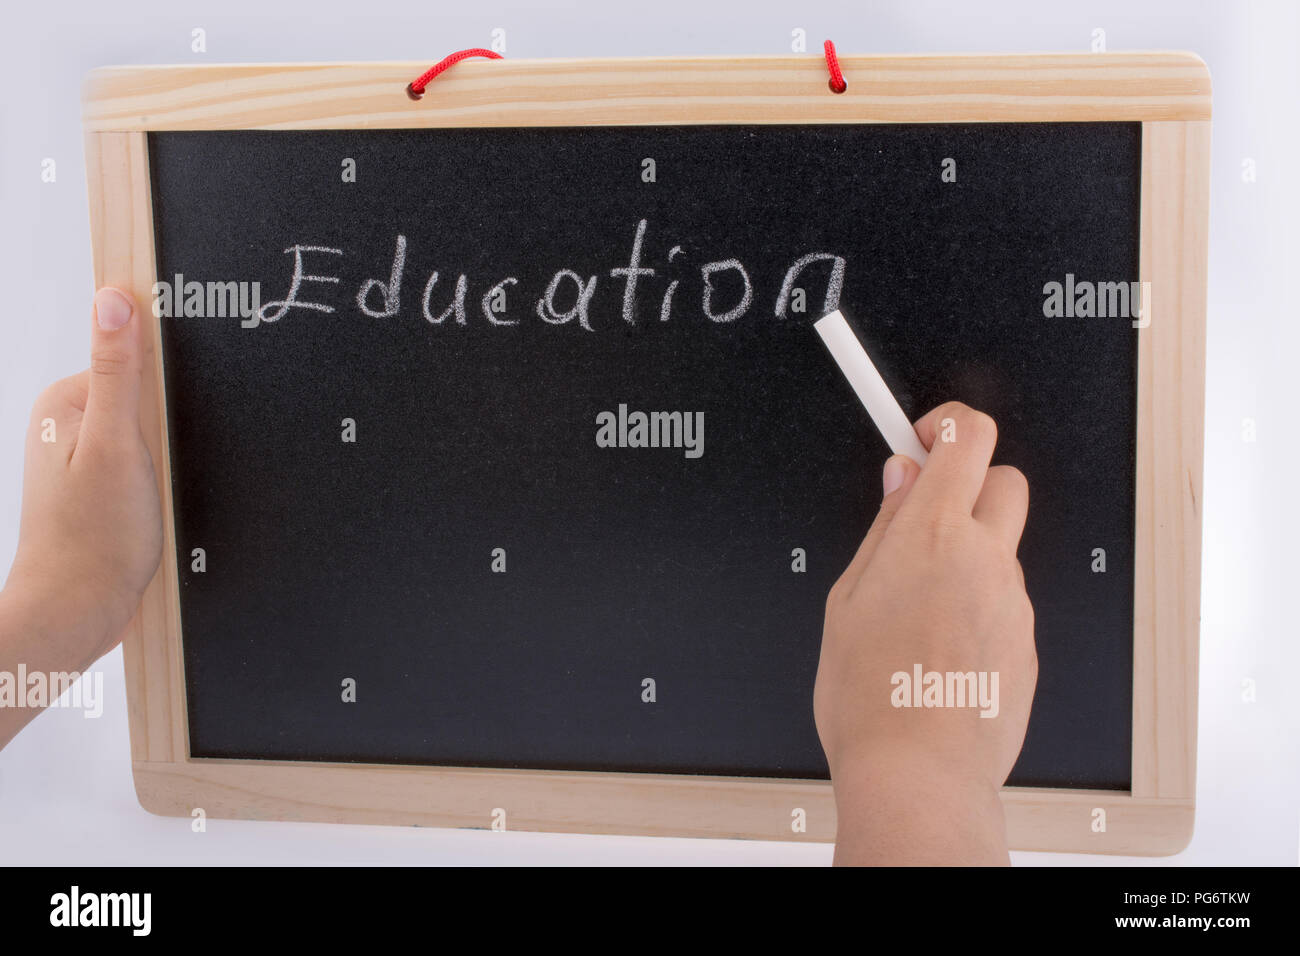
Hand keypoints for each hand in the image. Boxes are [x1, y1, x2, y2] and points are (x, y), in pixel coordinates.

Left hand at [4, 288, 161, 674]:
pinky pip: (147, 465)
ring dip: (168, 460)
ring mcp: (84, 458)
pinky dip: (162, 481)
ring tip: (156, 494)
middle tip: (160, 470)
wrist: (78, 611)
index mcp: (64, 402)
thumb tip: (114, 299)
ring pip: (151, 435)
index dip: (167, 387)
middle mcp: (67, 425)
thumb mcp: (117, 444)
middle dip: (168, 429)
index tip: (167, 427)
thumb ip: (119, 371)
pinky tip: (157, 506)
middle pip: (145, 399)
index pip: (135, 361)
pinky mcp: (101, 488)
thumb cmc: (93, 539)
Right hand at [814, 402, 1035, 864]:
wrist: (919, 773)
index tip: (925, 437)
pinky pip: (1007, 601)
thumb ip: (883, 529)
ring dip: (970, 555)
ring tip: (918, 609)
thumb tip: (902, 481)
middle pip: (1005, 480)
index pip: (967, 439)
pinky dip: (979, 606)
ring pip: (1003, 549)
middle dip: (971, 483)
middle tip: (928, 516)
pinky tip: (939, 646)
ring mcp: (1014, 602)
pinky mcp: (1027, 643)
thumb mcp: (848, 599)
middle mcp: (987, 559)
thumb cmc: (872, 697)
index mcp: (932, 536)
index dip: (948, 425)